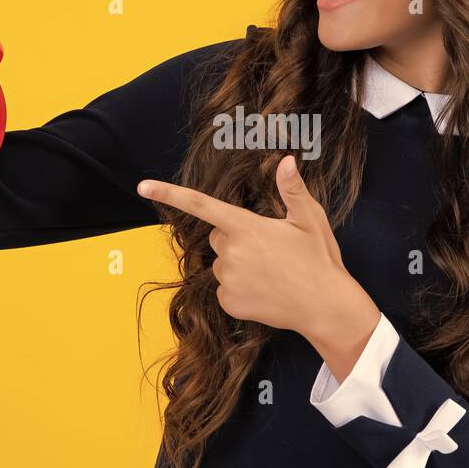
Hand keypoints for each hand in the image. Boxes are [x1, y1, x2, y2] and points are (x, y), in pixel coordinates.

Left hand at [135, 154, 380, 364]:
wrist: (325, 307)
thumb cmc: (319, 259)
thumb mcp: (310, 219)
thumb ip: (292, 189)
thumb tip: (287, 161)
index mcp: (246, 227)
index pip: (201, 205)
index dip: (170, 193)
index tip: (143, 186)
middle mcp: (231, 253)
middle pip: (218, 237)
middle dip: (236, 238)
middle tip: (269, 249)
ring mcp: (228, 280)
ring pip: (222, 264)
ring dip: (239, 265)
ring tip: (272, 272)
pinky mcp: (229, 303)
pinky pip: (226, 289)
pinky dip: (241, 289)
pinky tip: (266, 290)